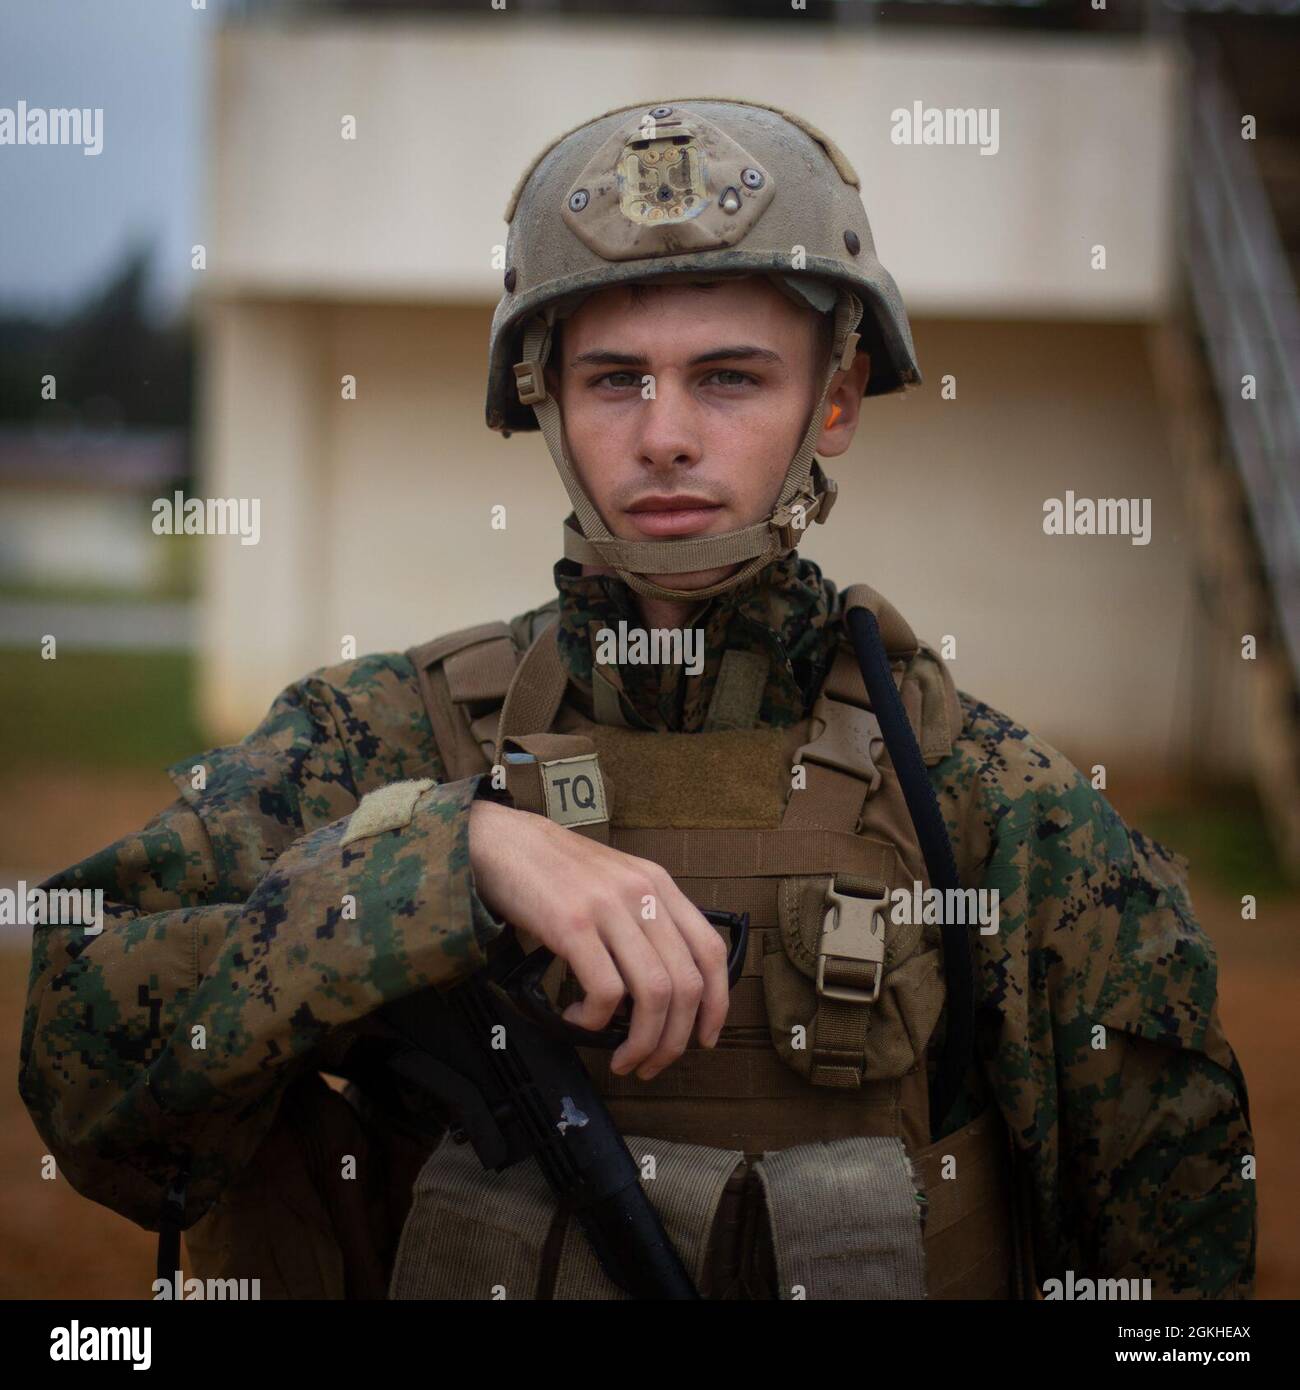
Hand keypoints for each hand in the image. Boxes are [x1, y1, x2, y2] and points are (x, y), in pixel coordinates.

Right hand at [468, 799, 728, 1079]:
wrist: (502, 841)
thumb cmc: (554, 871)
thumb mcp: (615, 883)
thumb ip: (643, 922)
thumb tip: (658, 991)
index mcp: (659, 884)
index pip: (710, 950)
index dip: (717, 1003)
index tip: (705, 1038)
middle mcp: (643, 893)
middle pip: (686, 984)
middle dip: (674, 1040)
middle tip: (651, 1065)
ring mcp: (609, 908)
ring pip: (653, 993)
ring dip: (641, 1042)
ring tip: (620, 1058)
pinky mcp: (572, 924)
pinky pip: (604, 990)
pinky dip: (595, 1021)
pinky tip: (577, 1020)